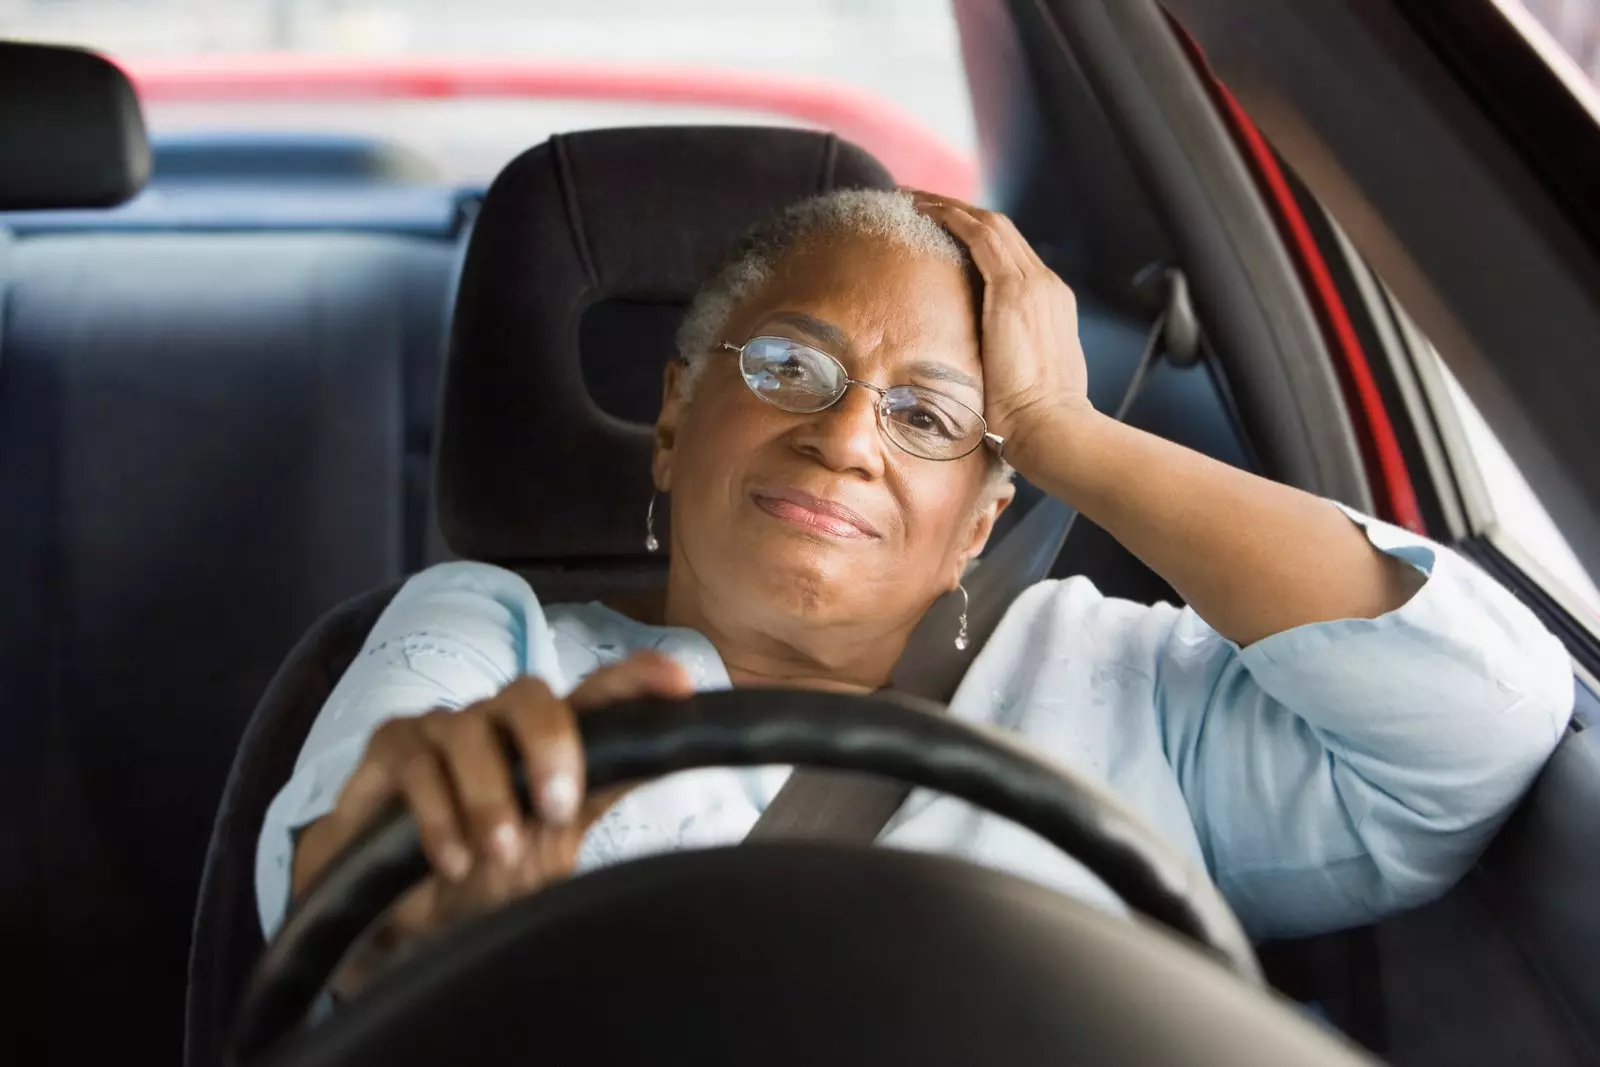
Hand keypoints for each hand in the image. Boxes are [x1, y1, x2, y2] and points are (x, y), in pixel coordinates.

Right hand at [291, 651, 693, 992]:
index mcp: (547, 740)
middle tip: (557, 807)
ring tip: (496, 852)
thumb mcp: (549, 849)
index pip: (598, 695)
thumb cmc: (483, 872)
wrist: (399, 914)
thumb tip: (651, 763)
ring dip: (487, 794)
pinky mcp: (390, 745)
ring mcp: (443, 727)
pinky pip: (416, 762)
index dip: (638, 680)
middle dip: (551, 743)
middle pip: (531, 694)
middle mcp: (498, 722)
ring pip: (470, 730)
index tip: (681, 683)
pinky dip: (437, 814)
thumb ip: (592, 799)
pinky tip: (450, 860)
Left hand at [909, 191, 1093, 468]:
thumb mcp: (1018, 382)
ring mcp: (1034, 284)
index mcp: (1047, 307)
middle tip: (918, 202)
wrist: (1053, 428)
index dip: (974, 238)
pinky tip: (920, 210)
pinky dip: (949, 217)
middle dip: (959, 213)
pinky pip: (979, 235)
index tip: (942, 233)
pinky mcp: (1015, 289)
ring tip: (910, 198)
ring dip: (948, 207)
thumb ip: (1001, 363)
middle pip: (1000, 231)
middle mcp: (1045, 286)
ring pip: (989, 225)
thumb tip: (972, 373)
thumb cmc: (1031, 422)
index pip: (1010, 257)